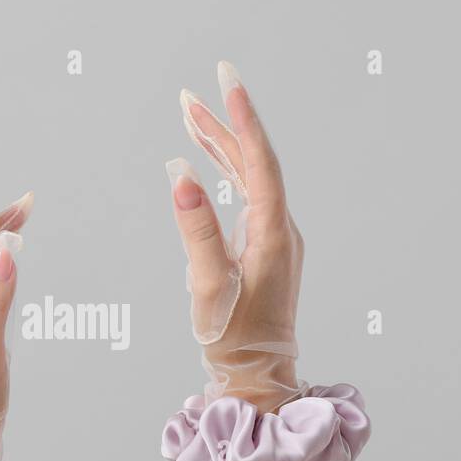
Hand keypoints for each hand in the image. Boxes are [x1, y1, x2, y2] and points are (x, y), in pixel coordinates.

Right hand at [167, 61, 302, 413]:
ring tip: (190, 113)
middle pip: (252, 163)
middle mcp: (280, 230)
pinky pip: (245, 197)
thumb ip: (196, 229)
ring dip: (220, 146)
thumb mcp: (208, 287)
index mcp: (272, 235)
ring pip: (248, 178)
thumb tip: (180, 174)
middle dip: (223, 124)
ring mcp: (274, 239)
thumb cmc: (234, 341)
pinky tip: (205, 159)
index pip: (259, 162)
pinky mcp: (263, 250)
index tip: (227, 81)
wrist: (258, 379)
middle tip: (194, 90)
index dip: (242, 120)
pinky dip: (224, 174)